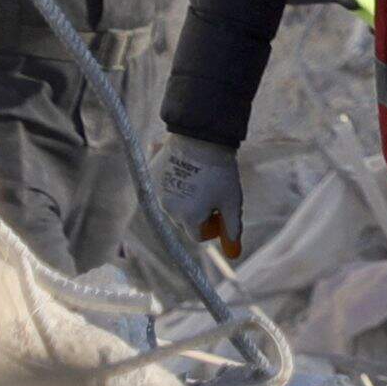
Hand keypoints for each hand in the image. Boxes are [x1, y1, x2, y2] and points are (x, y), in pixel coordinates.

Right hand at [153, 133, 246, 259]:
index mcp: (188, 218)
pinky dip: (173, 180)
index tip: (220, 211)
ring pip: (174, 203)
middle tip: (212, 193)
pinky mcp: (151, 175)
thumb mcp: (232, 201)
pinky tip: (185, 166)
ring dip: (185, 197)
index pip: (198, 235)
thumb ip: (232, 227)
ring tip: (199, 177)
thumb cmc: (220, 171)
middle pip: (184, 220)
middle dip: (198, 212)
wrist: (202, 136)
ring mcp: (157, 192)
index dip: (213, 225)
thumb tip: (234, 249)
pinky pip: (163, 185)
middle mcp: (168, 209)